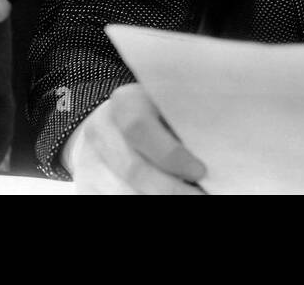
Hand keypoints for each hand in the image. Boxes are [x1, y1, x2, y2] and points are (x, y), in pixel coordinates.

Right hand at [64, 84, 206, 193]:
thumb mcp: (170, 107)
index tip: (201, 172)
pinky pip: (116, 198)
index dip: (170, 155)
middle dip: (171, 190)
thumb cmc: (158, 116)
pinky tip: (172, 197)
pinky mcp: (89, 186)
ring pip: (124, 191)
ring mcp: (91, 162)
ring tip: (190, 196)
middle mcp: (102, 131)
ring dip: (160, 197)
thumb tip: (214, 150)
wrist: (113, 125)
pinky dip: (145, 200)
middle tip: (201, 195)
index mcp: (124, 103)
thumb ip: (185, 123)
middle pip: (134, 170)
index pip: (140, 128)